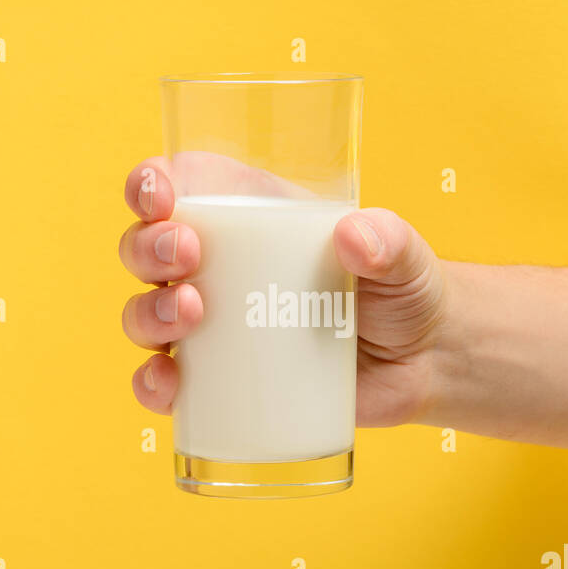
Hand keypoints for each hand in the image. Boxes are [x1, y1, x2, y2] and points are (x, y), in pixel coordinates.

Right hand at [119, 155, 448, 426]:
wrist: (423, 363)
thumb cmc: (404, 290)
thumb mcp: (405, 255)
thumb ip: (389, 239)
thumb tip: (353, 237)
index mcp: (247, 215)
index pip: (176, 185)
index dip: (148, 184)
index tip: (158, 196)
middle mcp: (217, 268)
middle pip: (145, 248)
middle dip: (147, 247)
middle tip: (187, 255)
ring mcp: (214, 328)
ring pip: (144, 314)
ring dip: (148, 312)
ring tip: (190, 314)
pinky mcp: (221, 383)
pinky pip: (165, 384)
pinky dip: (154, 383)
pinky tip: (170, 382)